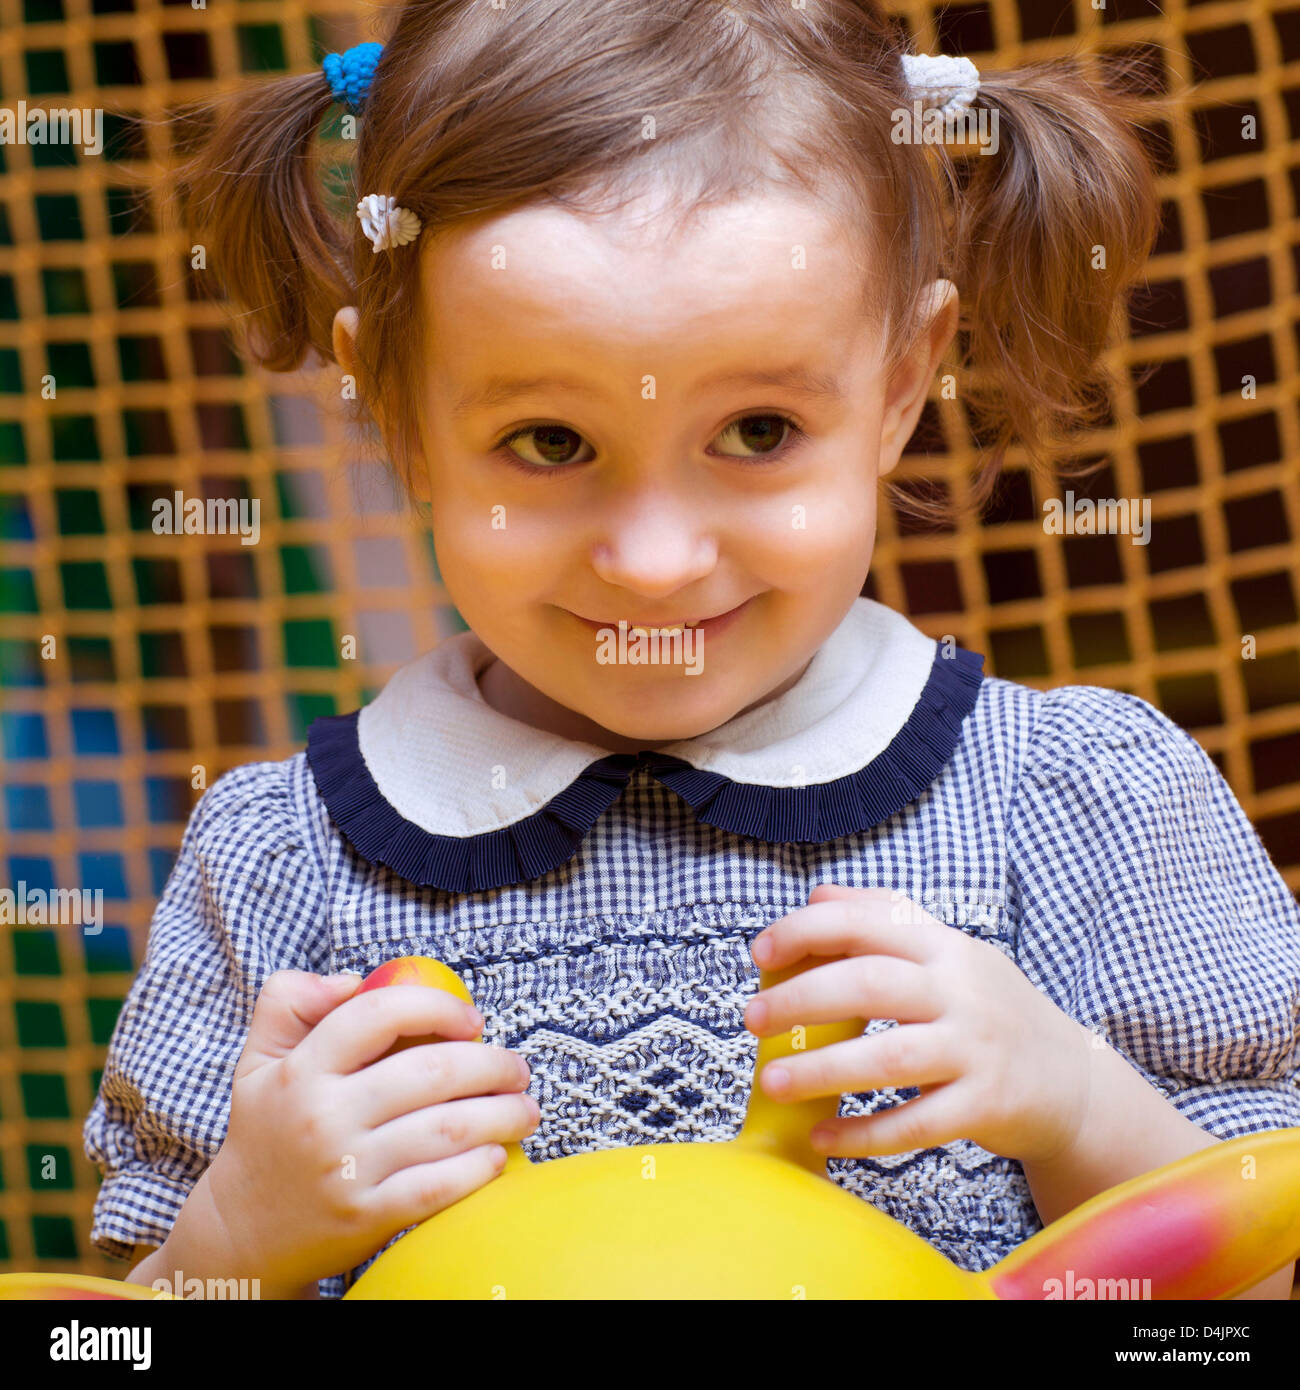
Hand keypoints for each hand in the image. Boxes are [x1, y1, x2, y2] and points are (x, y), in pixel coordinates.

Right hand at [206, 969, 538, 1294]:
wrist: (242, 1232)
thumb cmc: (267, 1133)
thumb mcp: (258, 1059)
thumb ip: (292, 1001)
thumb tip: (353, 979)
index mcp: (301, 1070)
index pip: (378, 1014)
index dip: (437, 1007)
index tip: (473, 1019)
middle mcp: (323, 1117)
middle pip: (431, 1073)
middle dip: (492, 1065)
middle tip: (518, 1068)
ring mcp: (347, 1171)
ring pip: (446, 1130)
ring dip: (502, 1115)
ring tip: (526, 1108)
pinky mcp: (366, 1218)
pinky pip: (439, 1186)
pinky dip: (479, 1168)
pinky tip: (497, 1155)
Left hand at [744, 883, 1093, 1164]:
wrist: (1074, 1081)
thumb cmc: (990, 1011)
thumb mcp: (948, 953)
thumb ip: (884, 918)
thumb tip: (815, 894)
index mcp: (944, 947)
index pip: (868, 922)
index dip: (806, 931)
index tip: (759, 954)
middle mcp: (961, 991)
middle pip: (871, 984)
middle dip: (801, 998)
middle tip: (751, 1018)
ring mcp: (976, 1050)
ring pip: (889, 1058)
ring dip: (822, 1069)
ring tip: (770, 1080)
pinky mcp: (986, 1107)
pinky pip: (915, 1124)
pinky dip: (863, 1133)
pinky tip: (821, 1135)